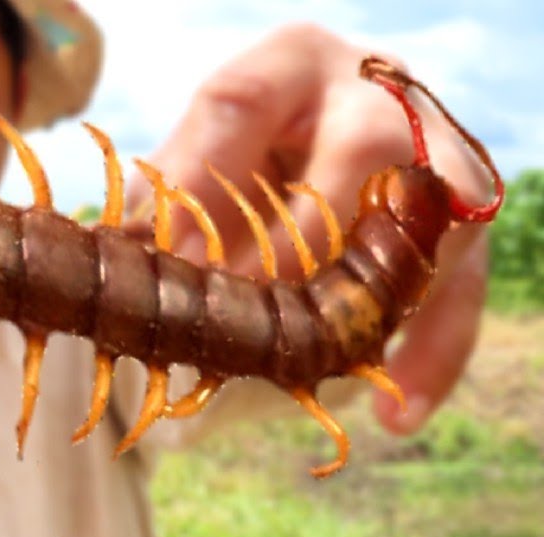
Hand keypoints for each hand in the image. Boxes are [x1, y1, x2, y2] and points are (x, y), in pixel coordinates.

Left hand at [129, 23, 492, 433]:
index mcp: (288, 64)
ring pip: (429, 220)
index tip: (171, 260)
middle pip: (361, 149)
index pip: (241, 104)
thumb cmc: (246, 155)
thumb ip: (169, 202)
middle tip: (243, 314)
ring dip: (371, 304)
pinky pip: (464, 288)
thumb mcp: (199, 159)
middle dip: (297, 242)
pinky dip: (432, 356)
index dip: (199, 183)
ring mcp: (436, 151)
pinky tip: (395, 414)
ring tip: (319, 368)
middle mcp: (374, 93)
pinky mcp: (465, 219)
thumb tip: (129, 268)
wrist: (329, 134)